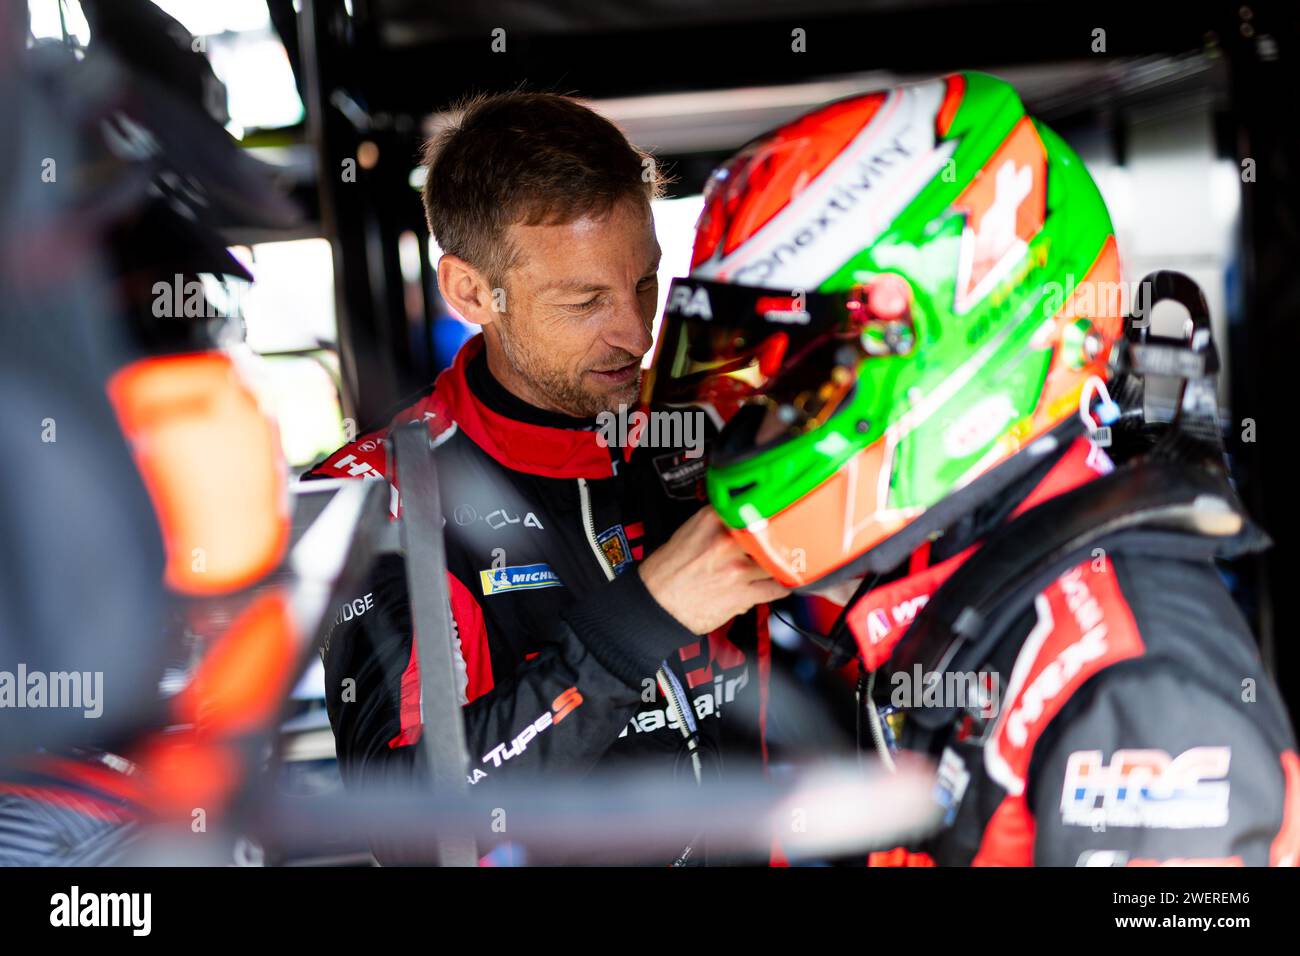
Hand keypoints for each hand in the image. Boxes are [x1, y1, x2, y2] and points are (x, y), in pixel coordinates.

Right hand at [638, 506, 789, 634]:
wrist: (656, 602)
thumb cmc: (668, 570)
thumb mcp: (689, 530)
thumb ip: (718, 520)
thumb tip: (743, 517)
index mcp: (712, 520)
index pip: (753, 506)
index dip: (768, 511)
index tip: (777, 515)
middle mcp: (726, 541)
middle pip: (771, 533)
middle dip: (777, 538)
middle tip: (784, 540)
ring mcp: (737, 568)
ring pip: (777, 561)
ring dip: (781, 563)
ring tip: (782, 563)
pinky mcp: (743, 594)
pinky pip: (778, 588)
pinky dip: (783, 586)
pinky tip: (781, 582)